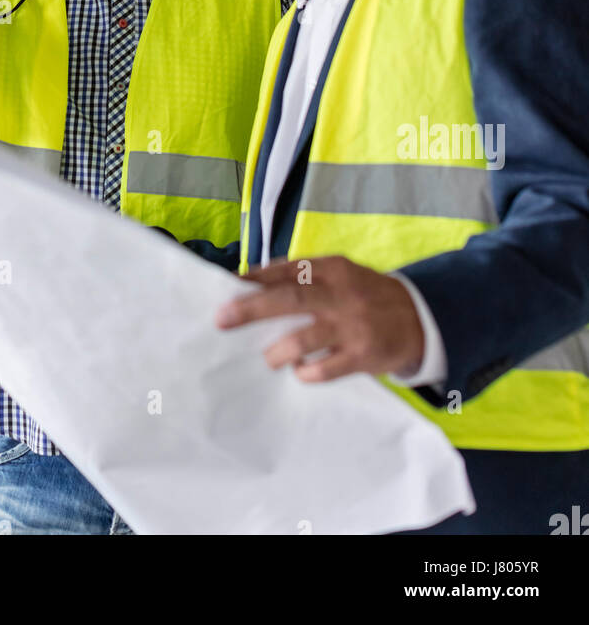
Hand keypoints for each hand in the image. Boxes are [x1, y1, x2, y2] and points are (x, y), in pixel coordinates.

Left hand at [214, 255, 423, 382]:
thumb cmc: (365, 295)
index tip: (226, 286)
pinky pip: (325, 369)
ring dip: (278, 350)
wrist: (419, 318)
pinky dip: (306, 372)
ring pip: (304, 338)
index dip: (256, 278)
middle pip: (291, 299)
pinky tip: (300, 373)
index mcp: (332, 269)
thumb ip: (302, 274)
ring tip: (267, 358)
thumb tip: (253, 278)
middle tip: (222, 319)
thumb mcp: (340, 274)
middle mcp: (341, 294)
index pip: (288, 269)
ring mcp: (352, 326)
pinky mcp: (363, 356)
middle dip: (253, 308)